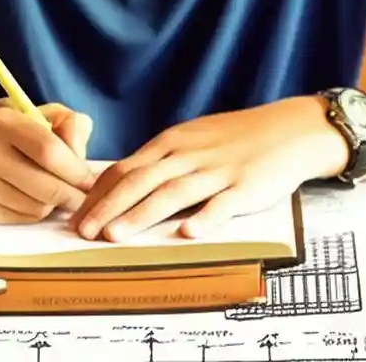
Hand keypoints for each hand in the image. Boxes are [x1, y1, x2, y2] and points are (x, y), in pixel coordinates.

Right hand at [0, 98, 94, 223]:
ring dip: (51, 204)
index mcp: (0, 120)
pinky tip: (26, 201)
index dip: (77, 169)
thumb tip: (82, 154)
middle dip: (72, 194)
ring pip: (37, 207)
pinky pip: (20, 220)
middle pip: (48, 185)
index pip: (50, 150)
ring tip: (47, 193)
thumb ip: (64, 123)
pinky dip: (32, 214)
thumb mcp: (24, 114)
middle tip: (79, 194)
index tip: (88, 178)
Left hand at [69, 96, 347, 241]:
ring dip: (140, 214)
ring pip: (172, 193)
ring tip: (114, 235)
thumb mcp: (193, 139)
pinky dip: (203, 218)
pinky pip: (222, 204)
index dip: (98, 193)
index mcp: (173, 143)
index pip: (125, 168)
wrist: (290, 129)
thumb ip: (161, 159)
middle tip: (82, 230)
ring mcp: (217, 171)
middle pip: (140, 180)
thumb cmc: (238, 138)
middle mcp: (189, 155)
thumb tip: (123, 180)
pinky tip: (186, 233)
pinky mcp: (245, 187)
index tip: (75, 214)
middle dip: (107, 207)